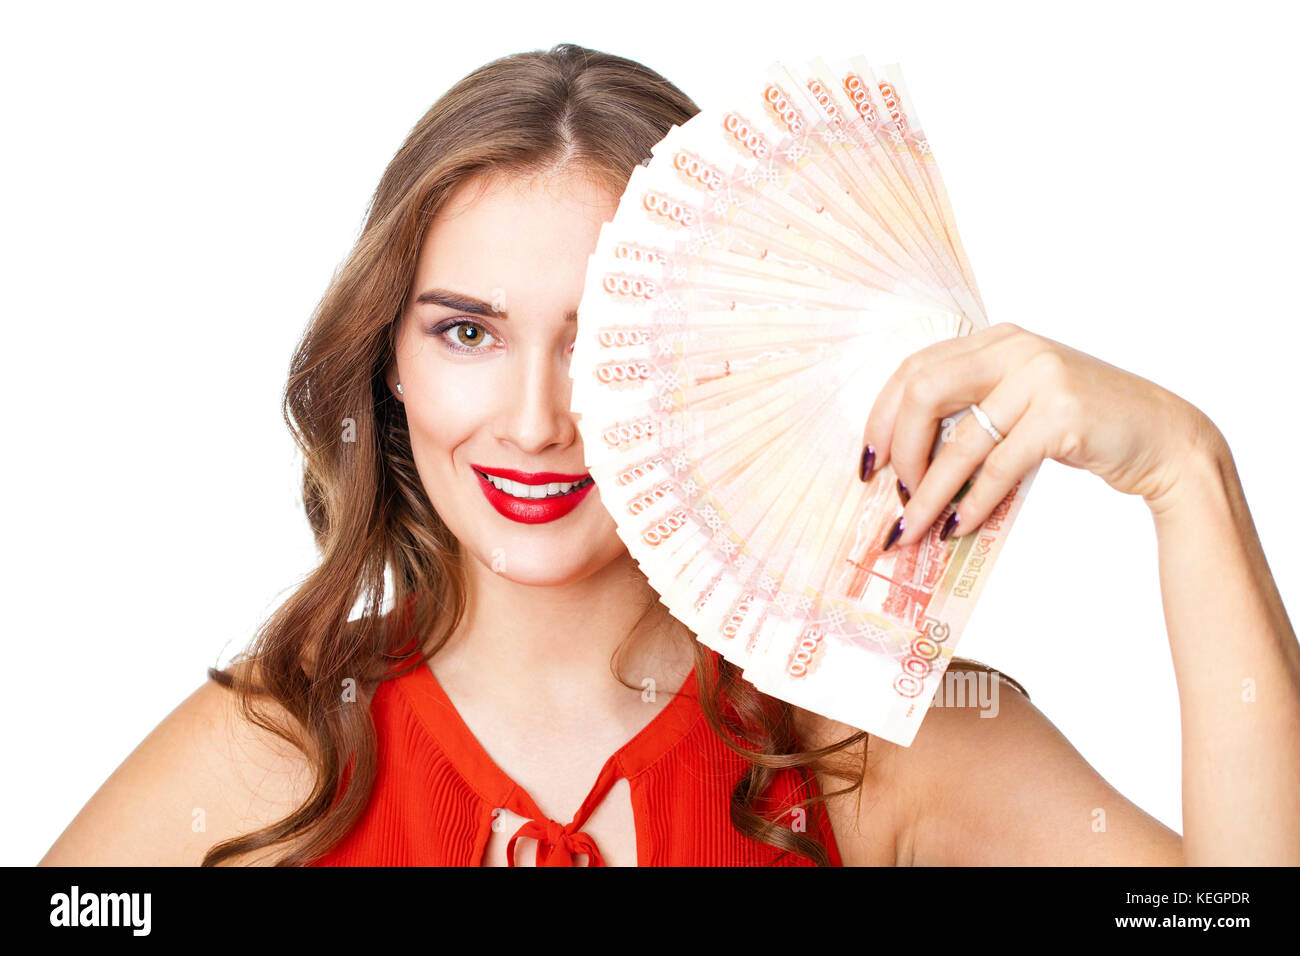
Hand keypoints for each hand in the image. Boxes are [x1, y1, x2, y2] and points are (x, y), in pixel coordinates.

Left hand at [859, 322, 1222, 547]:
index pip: (915, 368)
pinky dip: (972, 503)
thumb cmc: (1082, 427)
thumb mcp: (1021, 403)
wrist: (1164, 437)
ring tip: (911, 528)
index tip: (867, 462)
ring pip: (960, 441)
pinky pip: (997, 467)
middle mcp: (1015, 347)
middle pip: (924, 392)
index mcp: (996, 339)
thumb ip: (971, 411)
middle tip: (890, 494)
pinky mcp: (1062, 415)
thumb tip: (904, 464)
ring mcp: (1041, 377)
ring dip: (929, 493)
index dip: (882, 417)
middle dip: (899, 450)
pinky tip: (957, 528)